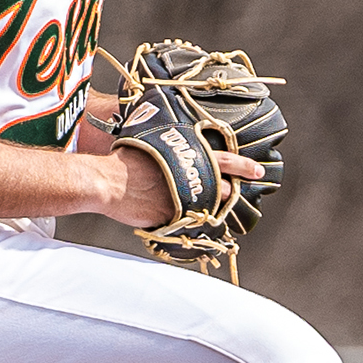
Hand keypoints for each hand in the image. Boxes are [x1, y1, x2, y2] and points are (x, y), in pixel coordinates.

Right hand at [104, 147, 264, 227]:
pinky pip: (188, 220)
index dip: (240, 164)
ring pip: (209, 204)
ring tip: (227, 207)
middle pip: (222, 182)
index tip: (256, 169)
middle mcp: (187, 176)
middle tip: (255, 179)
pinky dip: (193, 221)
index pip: (220, 159)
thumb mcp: (145, 140)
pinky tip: (198, 222)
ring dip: (219, 205)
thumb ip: (163, 144)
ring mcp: (181, 198)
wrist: (105, 182)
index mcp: (183, 157)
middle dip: (240, 181)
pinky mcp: (171, 216)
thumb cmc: (121, 160)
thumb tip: (168, 140)